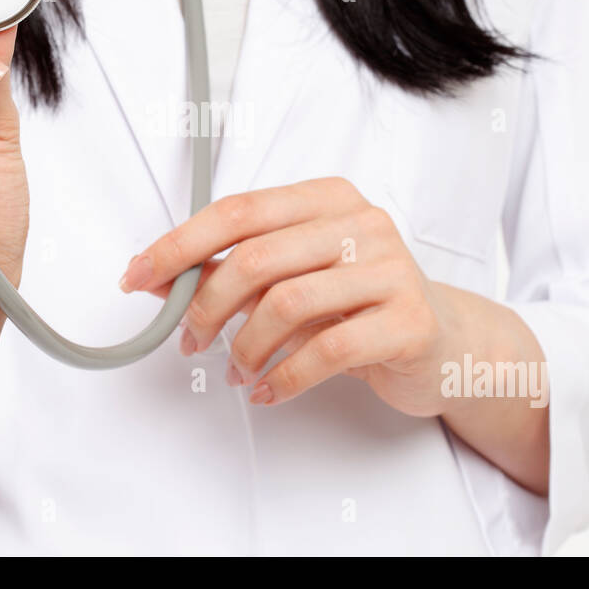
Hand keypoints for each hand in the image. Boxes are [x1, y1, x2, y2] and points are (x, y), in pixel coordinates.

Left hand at [119, 177, 461, 414]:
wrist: (450, 344)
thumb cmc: (363, 305)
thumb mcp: (300, 277)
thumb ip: (238, 270)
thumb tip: (161, 278)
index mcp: (328, 199)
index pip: (239, 211)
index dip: (180, 244)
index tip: (138, 275)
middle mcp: (362, 224)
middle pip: (257, 257)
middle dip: (206, 305)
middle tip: (189, 340)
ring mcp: (391, 270)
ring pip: (287, 303)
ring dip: (245, 347)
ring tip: (238, 370)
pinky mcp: (409, 321)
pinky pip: (326, 350)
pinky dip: (284, 377)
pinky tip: (270, 390)